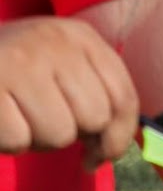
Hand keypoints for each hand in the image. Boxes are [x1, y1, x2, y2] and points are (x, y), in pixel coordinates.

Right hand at [0, 17, 139, 167]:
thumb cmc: (17, 66)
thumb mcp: (61, 61)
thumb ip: (94, 92)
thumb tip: (108, 149)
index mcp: (80, 37)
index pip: (122, 95)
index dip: (118, 134)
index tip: (100, 154)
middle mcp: (56, 44)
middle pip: (94, 118)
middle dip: (74, 133)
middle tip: (48, 122)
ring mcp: (21, 64)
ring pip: (59, 134)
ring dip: (41, 141)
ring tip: (24, 121)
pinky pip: (19, 140)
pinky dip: (11, 143)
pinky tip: (3, 122)